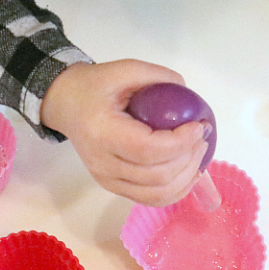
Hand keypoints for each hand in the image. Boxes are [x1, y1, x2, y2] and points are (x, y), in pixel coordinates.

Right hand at [41, 60, 209, 205]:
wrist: (65, 105)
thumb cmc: (94, 87)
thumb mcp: (123, 70)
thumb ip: (157, 76)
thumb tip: (188, 93)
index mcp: (102, 133)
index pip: (148, 149)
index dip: (180, 142)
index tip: (200, 126)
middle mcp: (103, 163)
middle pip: (157, 176)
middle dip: (189, 158)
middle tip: (202, 137)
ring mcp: (108, 180)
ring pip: (158, 193)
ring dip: (187, 177)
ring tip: (198, 153)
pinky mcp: (115, 187)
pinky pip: (151, 199)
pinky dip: (177, 191)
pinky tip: (191, 173)